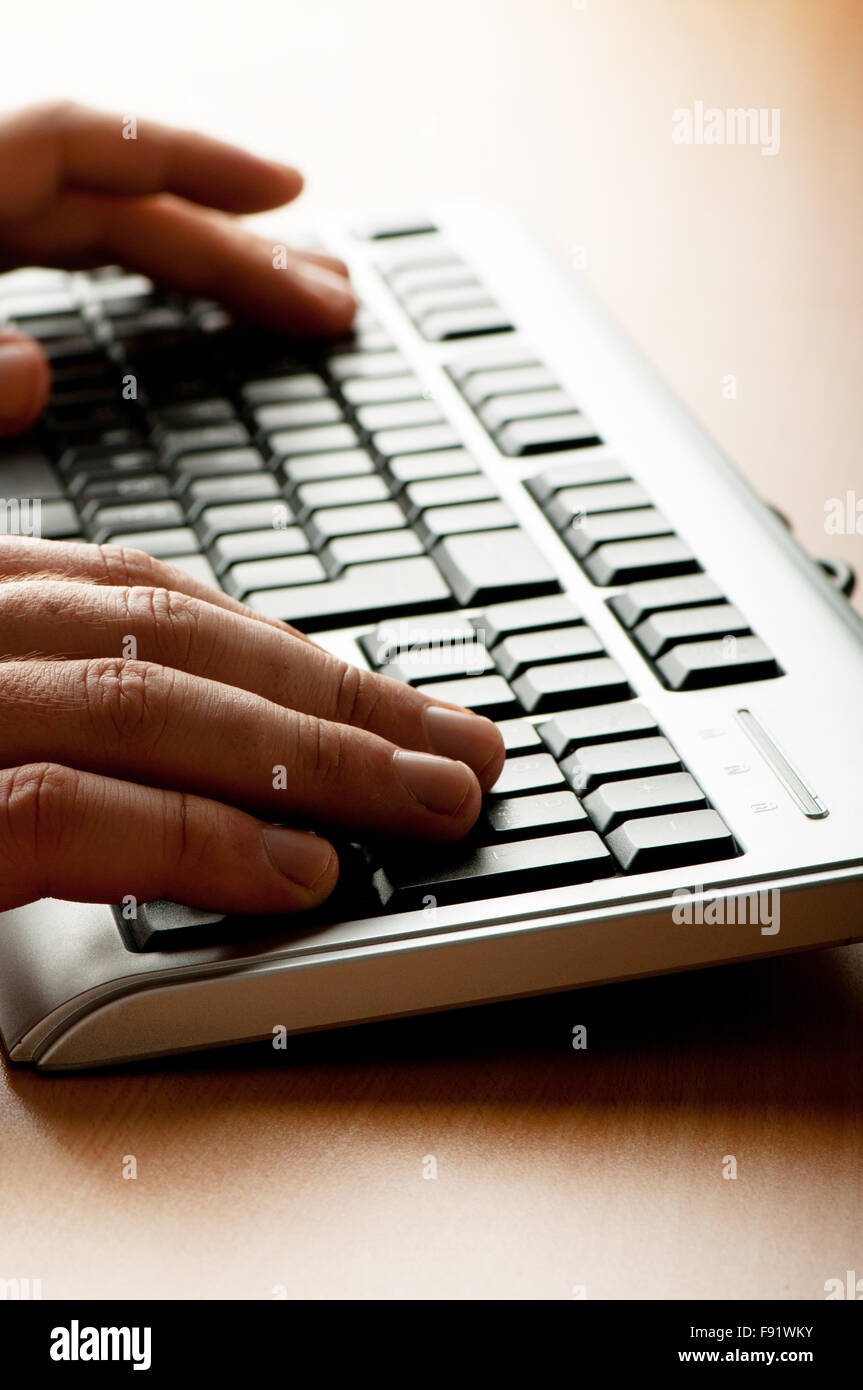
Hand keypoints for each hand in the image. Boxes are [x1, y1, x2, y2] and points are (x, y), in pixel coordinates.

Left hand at [0, 101, 357, 435]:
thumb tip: (33, 380)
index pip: (80, 145)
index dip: (191, 160)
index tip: (289, 188)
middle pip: (121, 211)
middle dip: (235, 253)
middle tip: (329, 304)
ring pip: (102, 240)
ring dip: (204, 269)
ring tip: (292, 301)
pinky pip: (68, 267)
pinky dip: (140, 280)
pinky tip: (187, 297)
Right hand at [0, 538, 505, 913]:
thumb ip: (22, 575)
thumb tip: (30, 377)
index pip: (153, 602)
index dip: (293, 652)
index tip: (398, 702)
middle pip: (176, 641)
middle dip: (339, 700)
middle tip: (458, 752)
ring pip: (148, 709)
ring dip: (306, 756)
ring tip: (422, 803)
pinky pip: (64, 815)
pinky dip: (193, 836)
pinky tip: (295, 871)